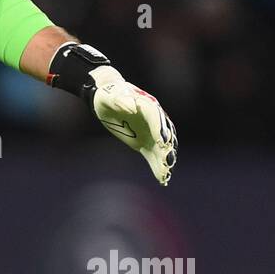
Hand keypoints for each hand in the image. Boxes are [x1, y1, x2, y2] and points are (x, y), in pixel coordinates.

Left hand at [86, 65, 177, 185]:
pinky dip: (157, 166)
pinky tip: (162, 179)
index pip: (156, 117)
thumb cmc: (109, 94)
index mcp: (147, 104)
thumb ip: (120, 99)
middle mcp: (154, 119)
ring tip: (166, 174)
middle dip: (167, 148)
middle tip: (168, 161)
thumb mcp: (111, 95)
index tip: (163, 141)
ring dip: (165, 160)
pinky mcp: (145, 142)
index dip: (159, 129)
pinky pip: (153, 155)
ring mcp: (151, 132)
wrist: (107, 101)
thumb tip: (131, 106)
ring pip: (161, 147)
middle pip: (164, 134)